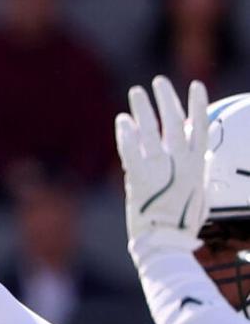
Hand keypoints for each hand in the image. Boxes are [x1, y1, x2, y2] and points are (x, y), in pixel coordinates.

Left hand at [115, 76, 208, 252]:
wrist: (165, 241)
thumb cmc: (182, 223)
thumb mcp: (198, 194)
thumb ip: (193, 173)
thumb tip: (194, 159)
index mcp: (196, 165)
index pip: (200, 127)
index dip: (198, 105)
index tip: (197, 85)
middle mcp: (179, 162)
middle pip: (173, 121)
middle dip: (166, 98)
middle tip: (158, 82)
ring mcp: (158, 168)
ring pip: (150, 130)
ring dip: (143, 108)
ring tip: (136, 92)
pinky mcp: (137, 176)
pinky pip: (129, 149)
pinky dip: (125, 133)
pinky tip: (122, 120)